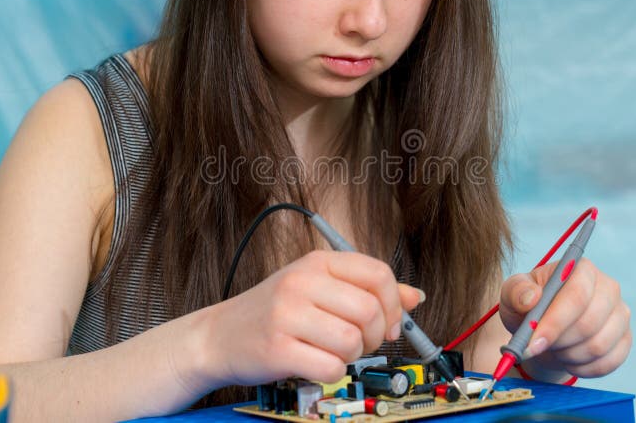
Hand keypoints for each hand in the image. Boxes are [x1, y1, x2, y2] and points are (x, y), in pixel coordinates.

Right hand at [198, 250, 423, 387]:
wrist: (219, 335)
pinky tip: (315, 363)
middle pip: (370, 311)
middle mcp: (302, 282)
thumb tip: (415, 297)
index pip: (378, 273)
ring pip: (352, 341)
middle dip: (376, 336)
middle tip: (360, 342)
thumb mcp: (319, 288)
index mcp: (317, 262)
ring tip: (332, 351)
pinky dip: (332, 373)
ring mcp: (287, 314)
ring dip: (352, 355)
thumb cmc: (275, 311)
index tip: (389, 323)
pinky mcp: (278, 349)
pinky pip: (331, 368)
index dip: (394, 304)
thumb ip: (366, 289)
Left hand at [499, 258, 630, 379]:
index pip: (577, 295)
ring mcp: (620, 314)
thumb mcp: (513, 295)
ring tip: (553, 349)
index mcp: (581, 269)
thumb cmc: (528, 307)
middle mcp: (608, 288)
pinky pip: (608, 362)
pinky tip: (567, 360)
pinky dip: (583, 368)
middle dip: (559, 341)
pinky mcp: (625, 339)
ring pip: (599, 345)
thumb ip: (517, 292)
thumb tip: (532, 297)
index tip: (534, 342)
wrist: (544, 330)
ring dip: (569, 355)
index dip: (556, 322)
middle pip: (590, 322)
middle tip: (539, 347)